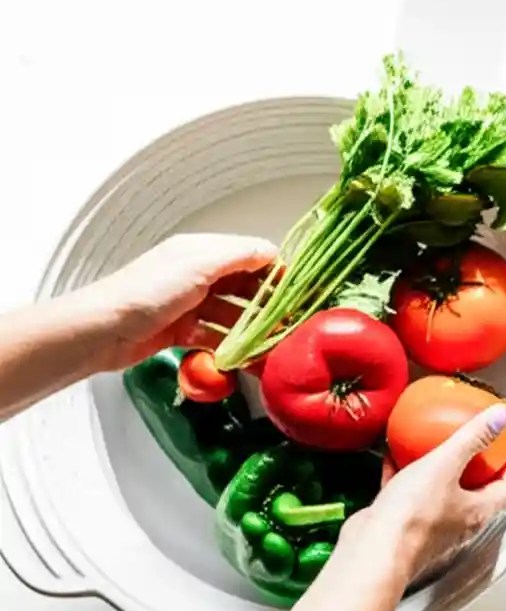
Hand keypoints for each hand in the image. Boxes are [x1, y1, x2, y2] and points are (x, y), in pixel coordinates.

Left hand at [87, 233, 276, 369]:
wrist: (101, 330)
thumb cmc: (149, 292)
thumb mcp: (199, 265)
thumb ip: (239, 255)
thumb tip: (274, 252)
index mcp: (203, 251)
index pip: (252, 255)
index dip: (276, 273)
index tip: (298, 295)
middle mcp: (198, 274)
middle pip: (245, 287)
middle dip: (268, 305)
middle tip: (291, 326)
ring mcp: (190, 304)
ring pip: (232, 315)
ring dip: (252, 330)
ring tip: (273, 348)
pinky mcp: (181, 330)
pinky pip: (215, 336)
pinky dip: (230, 347)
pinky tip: (245, 359)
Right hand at [339, 404, 505, 583]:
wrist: (371, 553)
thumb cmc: (412, 515)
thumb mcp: (445, 466)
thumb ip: (473, 438)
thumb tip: (501, 416)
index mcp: (479, 511)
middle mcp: (460, 522)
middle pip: (482, 489)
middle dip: (485, 463)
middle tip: (481, 436)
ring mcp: (432, 526)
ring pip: (444, 491)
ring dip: (445, 467)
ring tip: (440, 440)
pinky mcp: (404, 525)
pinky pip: (411, 494)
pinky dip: (407, 473)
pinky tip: (396, 453)